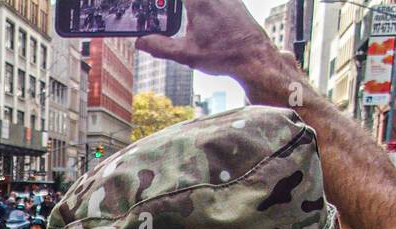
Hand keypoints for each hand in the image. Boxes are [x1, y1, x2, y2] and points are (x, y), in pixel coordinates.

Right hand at [137, 0, 275, 78]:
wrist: (255, 57)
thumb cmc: (224, 54)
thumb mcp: (186, 54)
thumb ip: (160, 46)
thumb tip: (141, 42)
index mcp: (199, 1)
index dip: (163, 1)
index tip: (154, 4)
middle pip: (186, 1)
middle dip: (171, 4)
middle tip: (160, 10)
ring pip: (200, 2)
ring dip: (186, 6)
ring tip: (173, 12)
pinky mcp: (233, 2)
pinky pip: (213, 1)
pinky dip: (201, 7)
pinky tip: (201, 23)